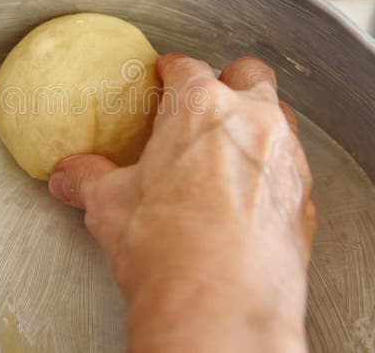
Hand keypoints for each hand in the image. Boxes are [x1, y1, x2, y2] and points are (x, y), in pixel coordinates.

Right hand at [48, 54, 316, 352]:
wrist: (221, 308)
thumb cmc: (168, 249)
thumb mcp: (110, 206)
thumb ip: (88, 179)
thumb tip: (69, 175)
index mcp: (199, 108)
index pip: (186, 66)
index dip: (171, 70)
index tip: (166, 76)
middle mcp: (251, 121)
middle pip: (249, 74)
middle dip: (229, 81)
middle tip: (206, 105)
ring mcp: (286, 158)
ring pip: (279, 117)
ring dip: (257, 124)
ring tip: (229, 152)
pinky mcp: (306, 199)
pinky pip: (292, 168)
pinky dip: (272, 172)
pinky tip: (249, 198)